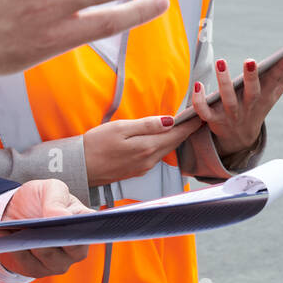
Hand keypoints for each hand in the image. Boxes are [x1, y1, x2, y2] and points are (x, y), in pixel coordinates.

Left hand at [0, 179, 91, 277]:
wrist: (16, 211)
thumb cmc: (39, 200)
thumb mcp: (49, 188)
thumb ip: (56, 199)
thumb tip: (61, 217)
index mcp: (84, 224)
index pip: (93, 232)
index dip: (86, 231)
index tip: (73, 224)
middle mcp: (75, 248)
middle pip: (74, 252)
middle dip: (59, 241)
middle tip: (43, 232)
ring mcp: (58, 262)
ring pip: (51, 261)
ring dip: (34, 246)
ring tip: (20, 232)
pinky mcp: (38, 270)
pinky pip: (29, 266)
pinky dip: (17, 251)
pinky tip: (5, 236)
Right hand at [83, 114, 205, 187]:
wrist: (80, 168)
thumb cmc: (95, 145)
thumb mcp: (120, 128)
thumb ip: (146, 125)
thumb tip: (169, 121)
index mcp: (147, 147)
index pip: (177, 134)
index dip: (190, 123)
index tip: (202, 113)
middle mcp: (150, 160)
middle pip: (175, 142)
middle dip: (187, 130)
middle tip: (199, 116)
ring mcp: (144, 166)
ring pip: (166, 150)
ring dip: (177, 137)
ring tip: (186, 125)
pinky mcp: (137, 169)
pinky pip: (157, 155)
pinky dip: (164, 145)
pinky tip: (164, 137)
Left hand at [192, 55, 282, 155]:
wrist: (238, 139)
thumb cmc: (257, 106)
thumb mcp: (274, 92)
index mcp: (265, 97)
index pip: (275, 82)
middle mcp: (249, 106)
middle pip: (252, 93)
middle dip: (252, 78)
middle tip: (250, 61)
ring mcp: (231, 114)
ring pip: (227, 99)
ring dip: (224, 82)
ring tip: (222, 61)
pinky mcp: (213, 120)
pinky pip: (204, 111)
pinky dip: (199, 100)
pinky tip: (197, 84)